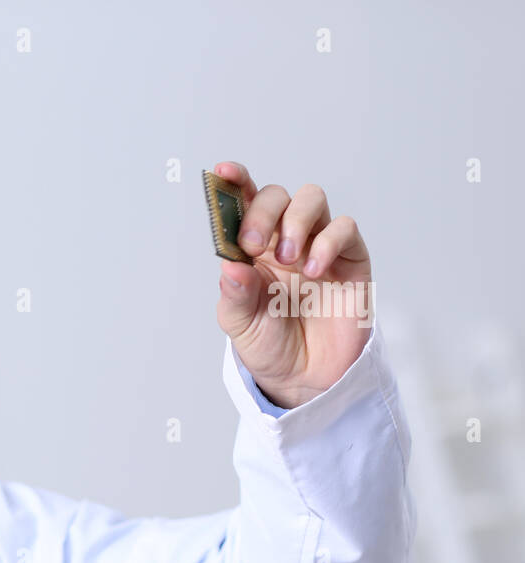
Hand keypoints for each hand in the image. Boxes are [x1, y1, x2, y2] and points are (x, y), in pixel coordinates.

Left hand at [212, 161, 372, 408]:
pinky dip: (327, 241)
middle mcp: (283, 240)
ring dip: (296, 222)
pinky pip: (343, 228)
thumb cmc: (270, 345)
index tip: (222, 173)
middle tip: (255, 245)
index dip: (234, 183)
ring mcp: (317, 246)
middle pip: (277, 196)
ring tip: (290, 261)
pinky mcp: (350, 258)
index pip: (242, 205)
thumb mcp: (241, 327)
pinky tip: (314, 270)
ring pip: (311, 199)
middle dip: (262, 212)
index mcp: (251, 250)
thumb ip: (235, 296)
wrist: (307, 378)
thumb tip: (231, 267)